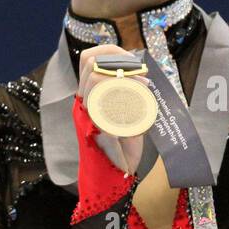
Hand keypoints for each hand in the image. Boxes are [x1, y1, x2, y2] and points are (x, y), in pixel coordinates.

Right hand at [77, 43, 147, 174]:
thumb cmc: (124, 144)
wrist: (117, 175)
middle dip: (121, 64)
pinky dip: (131, 106)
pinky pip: (112, 109)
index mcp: (88, 97)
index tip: (133, 61)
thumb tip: (138, 68)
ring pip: (97, 82)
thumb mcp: (126, 110)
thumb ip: (126, 90)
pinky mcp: (101, 133)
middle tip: (142, 75)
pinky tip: (142, 117)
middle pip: (91, 65)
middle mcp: (84, 105)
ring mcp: (89, 118)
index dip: (111, 52)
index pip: (88, 59)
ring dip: (126, 81)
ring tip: (144, 91)